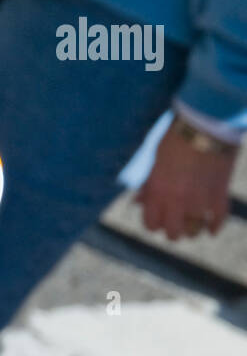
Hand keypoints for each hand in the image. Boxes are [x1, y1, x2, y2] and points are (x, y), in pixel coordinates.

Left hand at [136, 120, 236, 240]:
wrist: (207, 122)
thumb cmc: (178, 136)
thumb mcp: (156, 159)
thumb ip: (148, 184)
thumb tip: (137, 202)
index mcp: (157, 192)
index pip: (151, 224)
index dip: (154, 223)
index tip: (159, 218)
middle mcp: (176, 201)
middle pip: (172, 233)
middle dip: (173, 229)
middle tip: (177, 221)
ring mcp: (199, 201)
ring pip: (194, 231)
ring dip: (193, 229)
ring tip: (195, 223)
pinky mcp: (219, 195)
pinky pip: (217, 220)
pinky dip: (214, 226)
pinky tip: (212, 229)